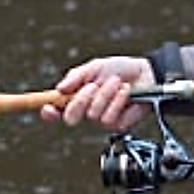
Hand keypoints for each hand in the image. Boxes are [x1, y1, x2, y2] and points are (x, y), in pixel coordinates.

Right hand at [40, 55, 155, 130]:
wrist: (146, 74)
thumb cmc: (119, 70)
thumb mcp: (95, 67)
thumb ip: (77, 77)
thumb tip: (60, 88)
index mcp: (77, 98)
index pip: (57, 111)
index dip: (49, 112)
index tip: (48, 107)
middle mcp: (87, 112)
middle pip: (70, 118)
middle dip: (80, 100)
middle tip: (92, 86)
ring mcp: (102, 121)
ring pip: (93, 115)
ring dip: (105, 95)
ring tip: (115, 82)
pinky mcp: (117, 126)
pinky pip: (110, 118)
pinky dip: (117, 101)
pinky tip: (125, 92)